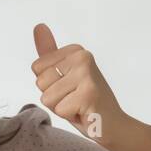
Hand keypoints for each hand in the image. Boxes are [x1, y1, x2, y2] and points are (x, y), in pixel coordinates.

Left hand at [31, 23, 150, 150]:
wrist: (113, 125)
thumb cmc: (86, 102)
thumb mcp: (64, 75)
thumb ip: (50, 53)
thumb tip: (38, 26)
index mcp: (75, 50)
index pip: (36, 68)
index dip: (49, 84)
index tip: (69, 88)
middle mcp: (82, 57)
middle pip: (40, 82)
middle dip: (54, 98)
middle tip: (74, 99)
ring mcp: (86, 74)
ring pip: (47, 97)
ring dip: (61, 108)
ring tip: (79, 105)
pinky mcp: (88, 94)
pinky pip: (59, 109)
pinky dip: (70, 116)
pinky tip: (84, 113)